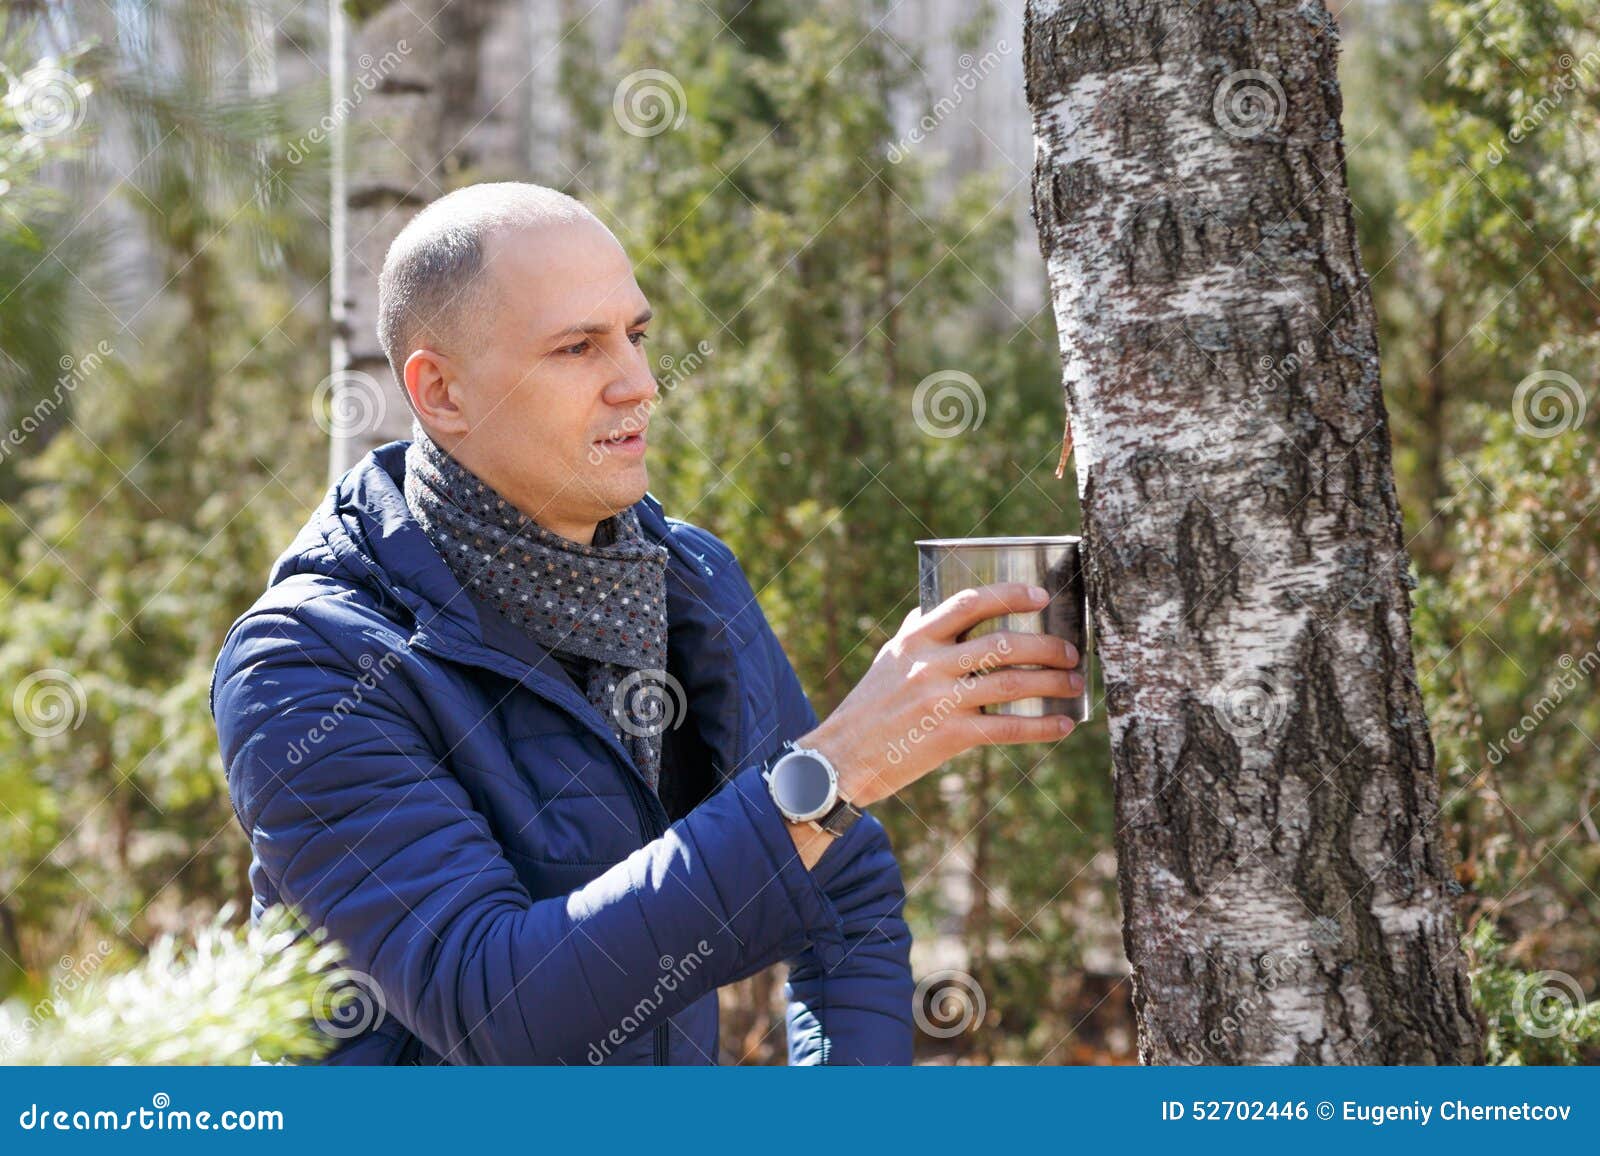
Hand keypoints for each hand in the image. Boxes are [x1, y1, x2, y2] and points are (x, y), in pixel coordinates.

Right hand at [797, 581, 1083, 810]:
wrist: (843, 757)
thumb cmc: (870, 705)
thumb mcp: (889, 659)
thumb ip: (919, 632)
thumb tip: (945, 606)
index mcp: (916, 639)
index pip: (969, 603)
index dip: (1009, 595)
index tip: (1041, 596)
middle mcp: (930, 664)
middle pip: (1003, 644)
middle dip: (1046, 646)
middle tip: (1071, 651)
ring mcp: (940, 701)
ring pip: (1012, 683)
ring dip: (1053, 682)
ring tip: (1075, 683)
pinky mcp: (949, 737)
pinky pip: (1007, 728)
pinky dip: (1042, 726)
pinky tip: (1064, 725)